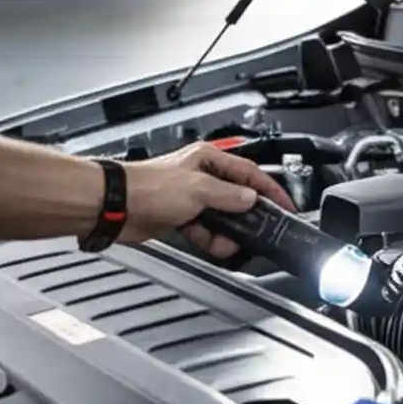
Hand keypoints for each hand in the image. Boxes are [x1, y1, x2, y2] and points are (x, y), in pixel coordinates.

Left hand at [120, 142, 295, 256]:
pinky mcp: (181, 217)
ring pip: (223, 217)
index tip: (285, 205)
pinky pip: (206, 230)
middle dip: (245, 217)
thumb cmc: (148, 187)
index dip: (270, 189)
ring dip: (226, 232)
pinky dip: (210, 239)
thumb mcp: (198, 189)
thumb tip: (250, 199)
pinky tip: (211, 244)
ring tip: (226, 241)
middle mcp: (201, 176)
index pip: (250, 173)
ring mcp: (191, 198)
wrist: (117, 206)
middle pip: (237, 198)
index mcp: (208, 160)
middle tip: (255, 230)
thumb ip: (229, 196)